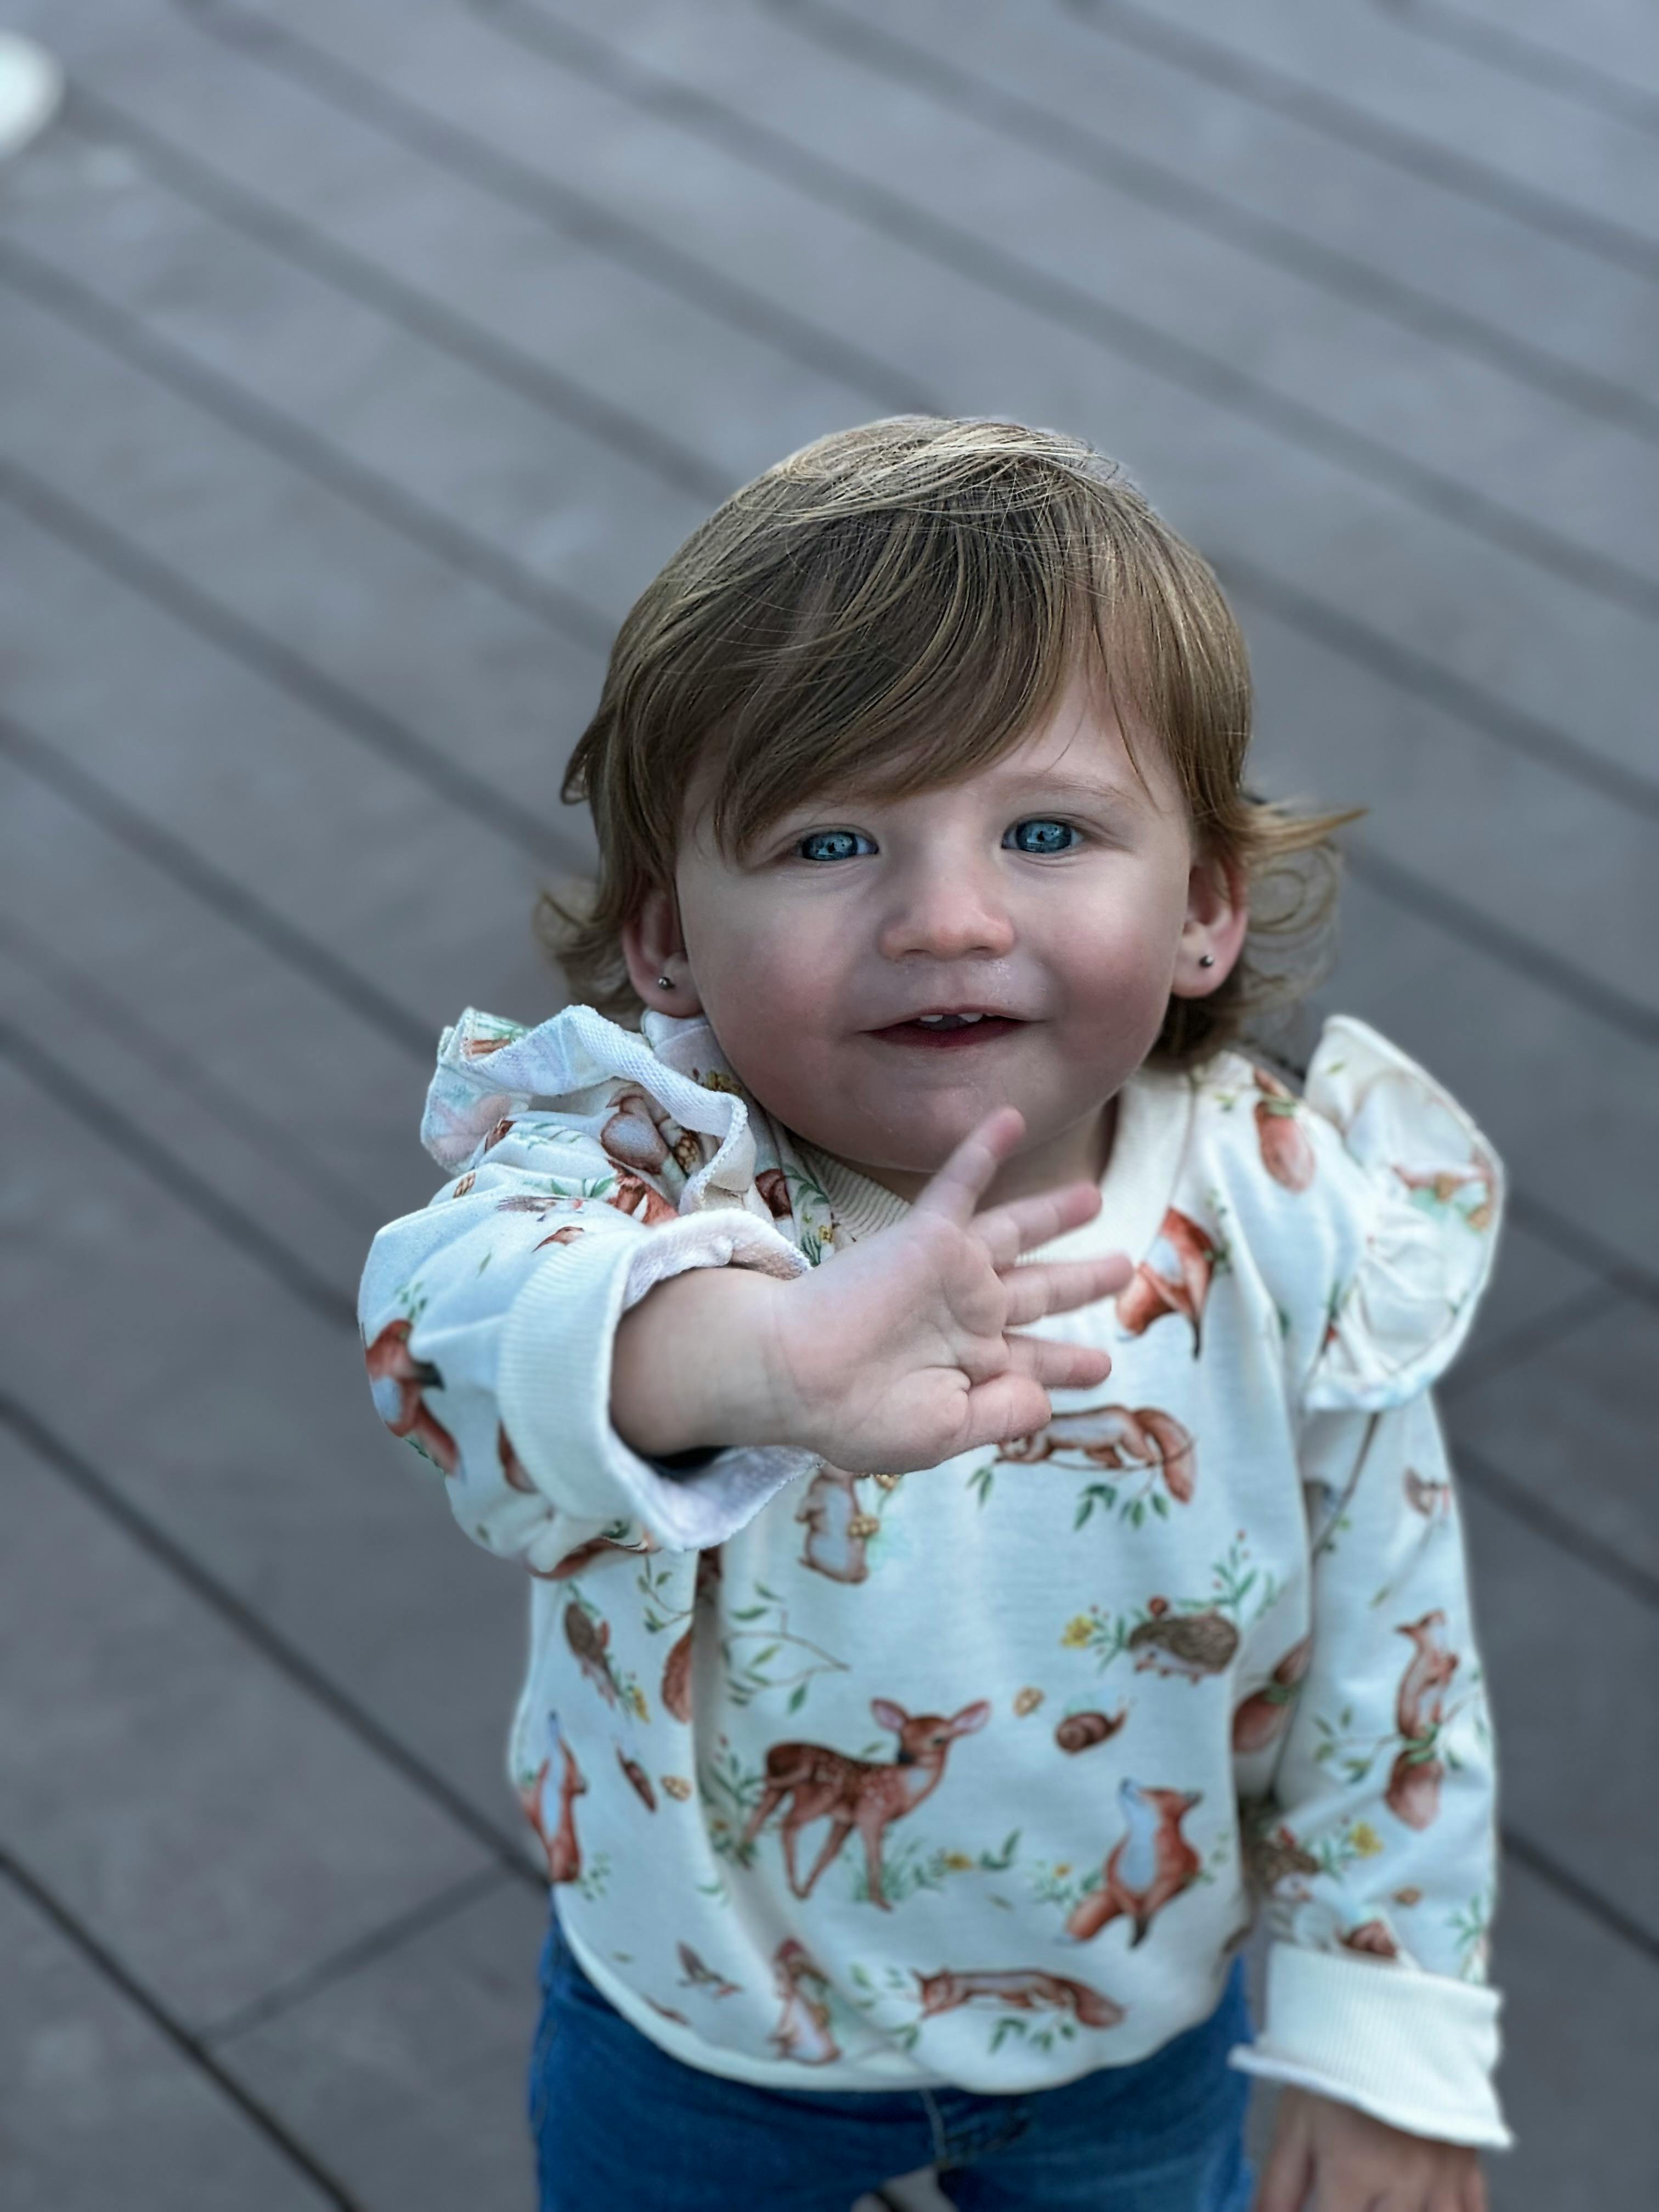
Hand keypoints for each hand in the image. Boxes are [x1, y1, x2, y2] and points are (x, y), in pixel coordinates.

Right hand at [757, 1106, 1131, 1472]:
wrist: (796, 1376)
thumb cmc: (856, 1415)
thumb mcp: (943, 1433)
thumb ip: (1003, 1415)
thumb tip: (1046, 1400)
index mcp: (971, 1367)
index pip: (1034, 1361)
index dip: (1067, 1363)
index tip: (1101, 1367)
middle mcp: (968, 1315)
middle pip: (1039, 1290)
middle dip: (1081, 1281)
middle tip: (1122, 1267)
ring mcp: (952, 1273)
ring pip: (1015, 1232)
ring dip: (1053, 1212)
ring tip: (1094, 1195)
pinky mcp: (928, 1238)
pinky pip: (961, 1185)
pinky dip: (984, 1151)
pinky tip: (1011, 1118)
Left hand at [1255, 2088, 1486, 2211]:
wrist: (1386, 2013)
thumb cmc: (1332, 2066)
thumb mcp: (1293, 2123)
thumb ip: (1278, 2186)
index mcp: (1352, 2173)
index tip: (1324, 2205)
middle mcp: (1402, 2184)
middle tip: (1352, 2198)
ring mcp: (1441, 2180)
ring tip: (1381, 2201)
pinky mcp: (1469, 2167)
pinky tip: (1426, 2206)